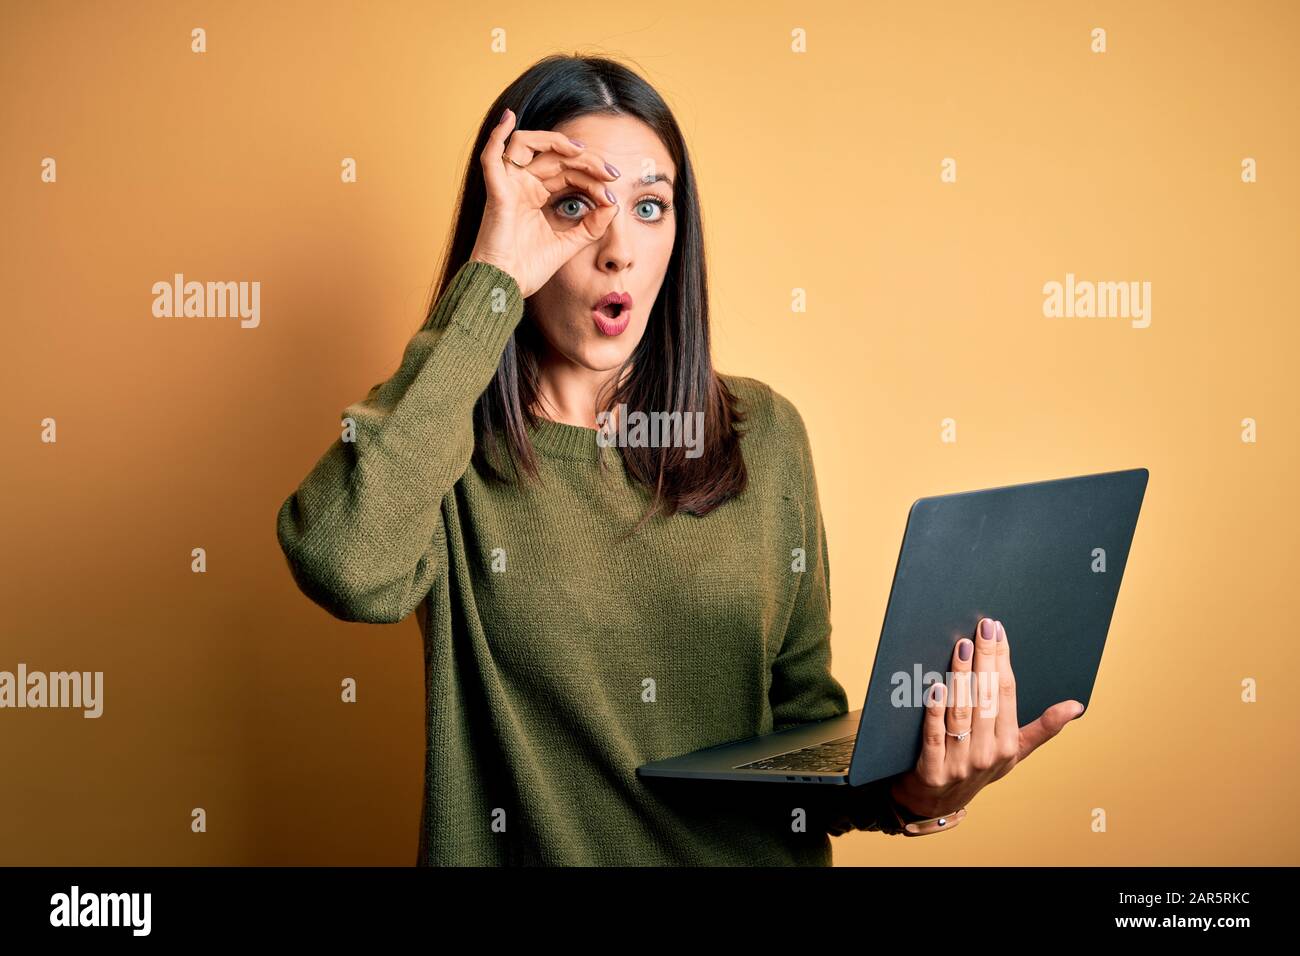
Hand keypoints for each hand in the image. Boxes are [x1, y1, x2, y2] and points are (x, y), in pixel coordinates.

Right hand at [469, 108, 621, 298]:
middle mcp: (522, 185)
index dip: (593, 179)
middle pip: (556, 157)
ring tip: (580, 150)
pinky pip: (492, 155)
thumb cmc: (528, 269)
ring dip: (556, 142)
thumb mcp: (570, 244)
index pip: (569, 173)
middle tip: (611, 173)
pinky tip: (509, 116)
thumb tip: (614, 206)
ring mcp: (508, 185)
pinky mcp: (496, 191)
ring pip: (529, 144)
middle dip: (587, 162)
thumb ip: (591, 226)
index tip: (612, 195)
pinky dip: (498, 133)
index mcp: (537, 196)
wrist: (504, 287)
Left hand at [885, 617, 1083, 827]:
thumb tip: (1077, 706)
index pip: (1006, 694)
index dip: (1002, 660)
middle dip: (985, 659)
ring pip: (961, 713)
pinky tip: (935, 686)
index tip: (998, 630)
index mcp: (1008, 745)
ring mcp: (959, 763)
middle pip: (986, 698)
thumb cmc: (978, 768)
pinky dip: (934, 712)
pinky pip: (933, 735)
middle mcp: (987, 754)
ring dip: (961, 678)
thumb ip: (1043, 729)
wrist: (937, 803)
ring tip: (961, 647)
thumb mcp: (1015, 752)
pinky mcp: (932, 770)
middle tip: (982, 627)